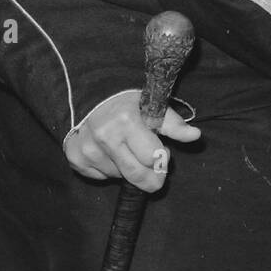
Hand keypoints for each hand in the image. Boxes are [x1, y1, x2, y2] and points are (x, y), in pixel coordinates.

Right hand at [64, 90, 200, 191]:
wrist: (88, 94)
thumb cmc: (125, 99)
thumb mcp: (151, 104)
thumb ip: (173, 123)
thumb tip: (195, 136)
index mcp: (126, 122)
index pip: (153, 158)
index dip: (162, 156)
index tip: (162, 150)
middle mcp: (104, 137)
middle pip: (137, 176)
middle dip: (151, 176)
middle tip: (150, 162)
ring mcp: (88, 150)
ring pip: (119, 177)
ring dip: (126, 167)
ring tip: (124, 146)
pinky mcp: (75, 158)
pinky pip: (100, 176)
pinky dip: (108, 168)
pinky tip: (108, 151)